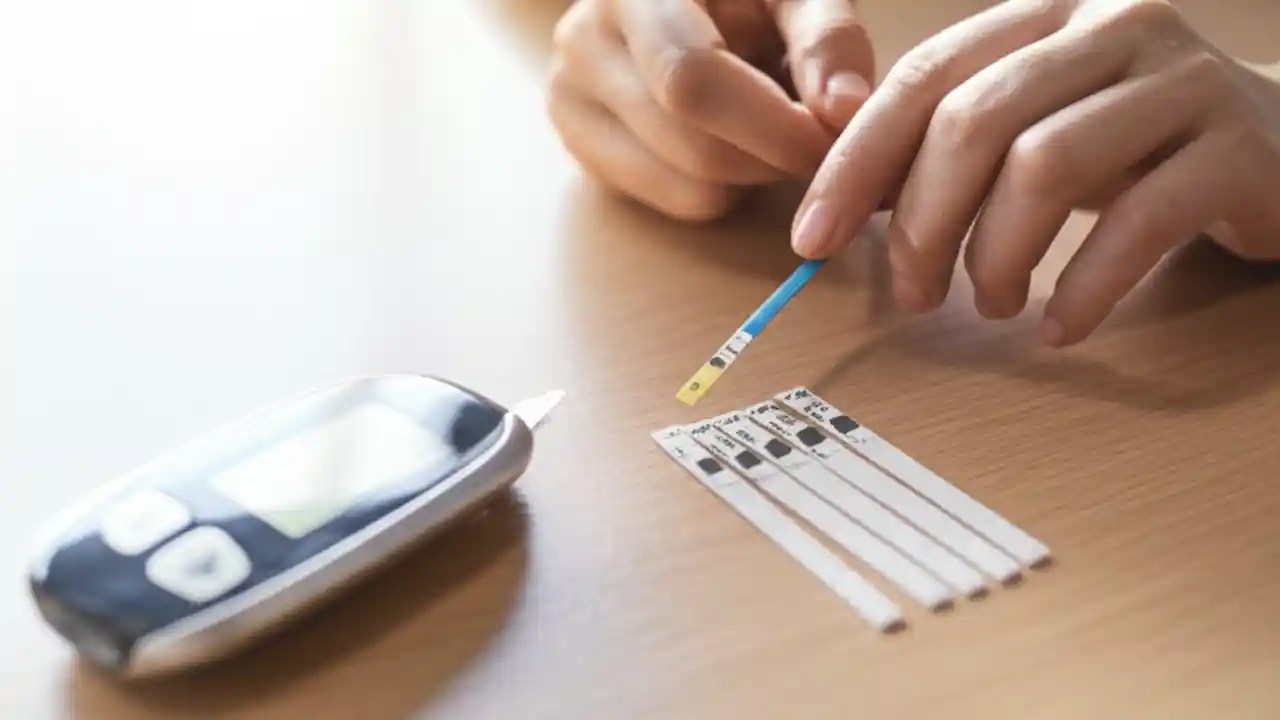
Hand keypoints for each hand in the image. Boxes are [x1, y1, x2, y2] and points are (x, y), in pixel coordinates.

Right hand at [548, 0, 874, 220]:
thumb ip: (826, 39)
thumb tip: (846, 110)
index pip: (691, 80)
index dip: (772, 124)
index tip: (835, 140)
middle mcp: (584, 41)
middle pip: (690, 145)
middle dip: (773, 159)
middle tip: (817, 143)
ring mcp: (570, 99)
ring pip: (685, 185)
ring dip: (755, 178)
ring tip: (774, 133)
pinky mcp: (581, 146)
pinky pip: (672, 201)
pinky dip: (723, 189)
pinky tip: (734, 144)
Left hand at [792, 0, 1279, 345]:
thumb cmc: (1131, 147)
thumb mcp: (1030, 133)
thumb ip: (945, 148)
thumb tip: (843, 201)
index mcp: (1042, 17)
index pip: (923, 80)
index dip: (855, 164)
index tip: (812, 240)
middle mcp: (1110, 26)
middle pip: (975, 121)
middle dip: (924, 223)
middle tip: (914, 295)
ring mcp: (1180, 79)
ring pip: (1045, 165)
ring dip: (997, 256)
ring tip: (994, 306)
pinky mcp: (1237, 146)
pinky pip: (1139, 222)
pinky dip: (1085, 287)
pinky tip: (1061, 327)